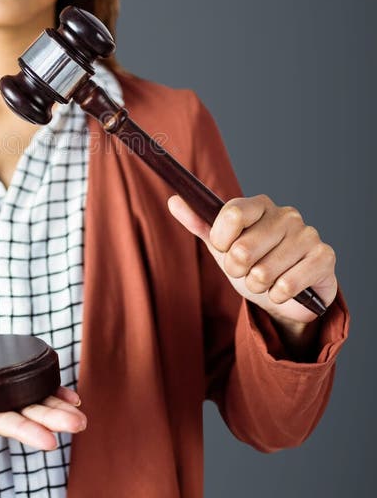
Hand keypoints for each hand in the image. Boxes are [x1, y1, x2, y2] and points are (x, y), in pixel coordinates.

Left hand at [167, 193, 337, 330]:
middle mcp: (286, 214)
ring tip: (266, 282)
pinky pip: (287, 285)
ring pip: (264, 271)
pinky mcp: (324, 257)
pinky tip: (284, 290)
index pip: (233, 213)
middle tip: (247, 271)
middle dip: (237, 270)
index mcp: (260, 205)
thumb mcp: (222, 247)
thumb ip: (199, 223)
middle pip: (243, 248)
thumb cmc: (252, 266)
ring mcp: (308, 234)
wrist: (285, 297)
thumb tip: (174, 200)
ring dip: (258, 286)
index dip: (221, 239)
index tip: (223, 249)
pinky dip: (279, 295)